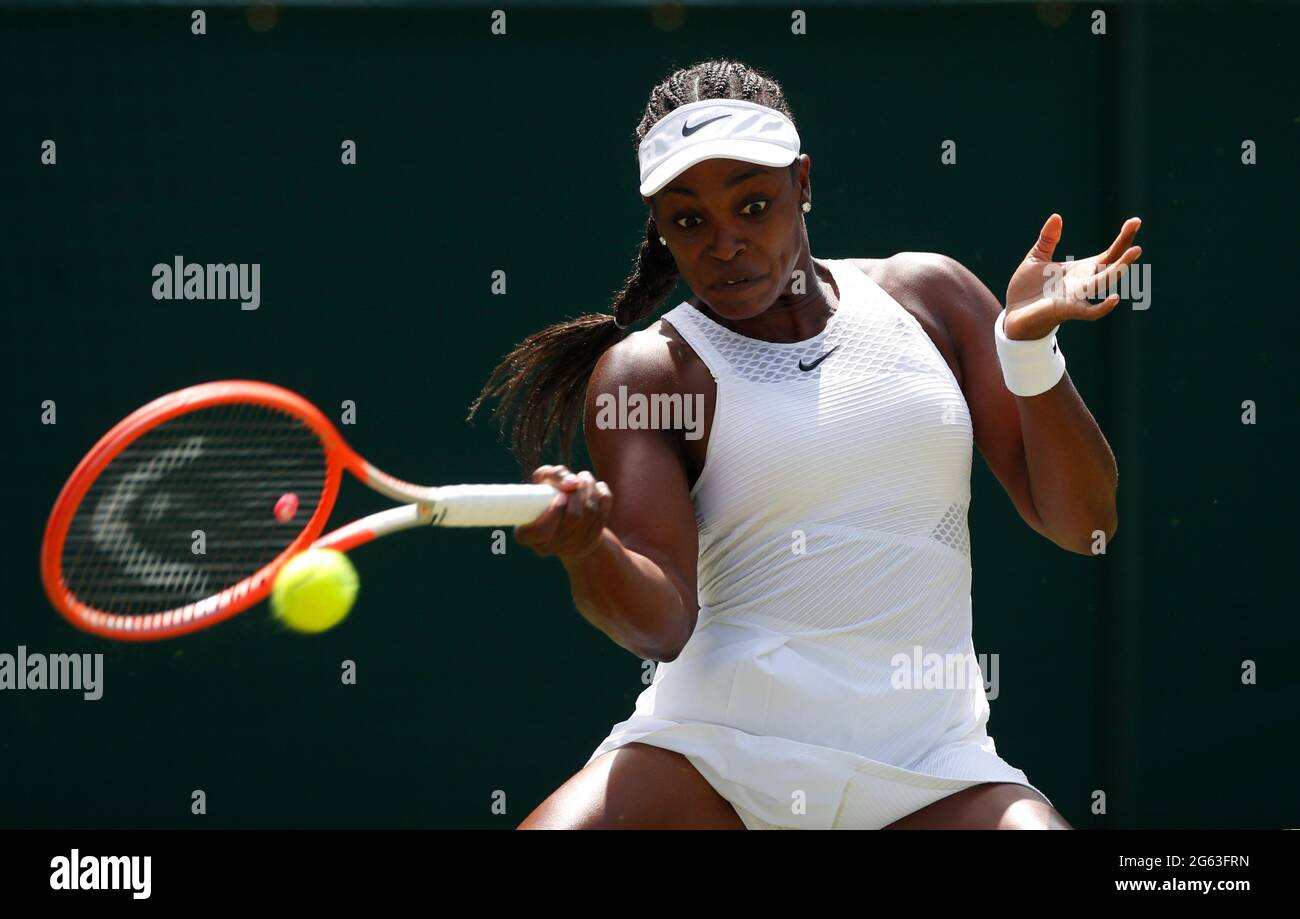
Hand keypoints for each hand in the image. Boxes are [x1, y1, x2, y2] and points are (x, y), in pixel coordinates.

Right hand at [514, 465, 612, 558]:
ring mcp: (570, 549)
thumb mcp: (543, 479)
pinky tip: (599, 488)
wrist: (567, 514)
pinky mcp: (590, 544)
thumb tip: (572, 483)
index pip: (541, 531)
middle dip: (578, 493)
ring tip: (586, 477)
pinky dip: (603, 498)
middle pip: (573, 519)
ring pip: (590, 516)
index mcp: (528, 535)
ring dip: (591, 491)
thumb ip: (552, 475)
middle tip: (578, 478)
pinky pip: (603, 517)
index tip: (561, 496)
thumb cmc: (548, 494)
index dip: (554, 512)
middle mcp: (548, 547)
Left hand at [1004, 214, 1142, 339]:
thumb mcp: (1036, 258)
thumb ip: (1048, 239)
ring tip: (1133, 253)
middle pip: (1112, 266)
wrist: (1012, 313)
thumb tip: (1056, 216)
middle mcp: (1085, 283)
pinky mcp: (1067, 311)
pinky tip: (1115, 299)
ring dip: (1119, 270)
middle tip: (1137, 239)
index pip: (1109, 253)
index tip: (1135, 221)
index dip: (1123, 238)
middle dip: (1125, 253)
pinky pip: (1090, 312)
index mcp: (1081, 270)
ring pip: (1104, 284)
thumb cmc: (1027, 288)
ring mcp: (1078, 297)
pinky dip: (1103, 307)